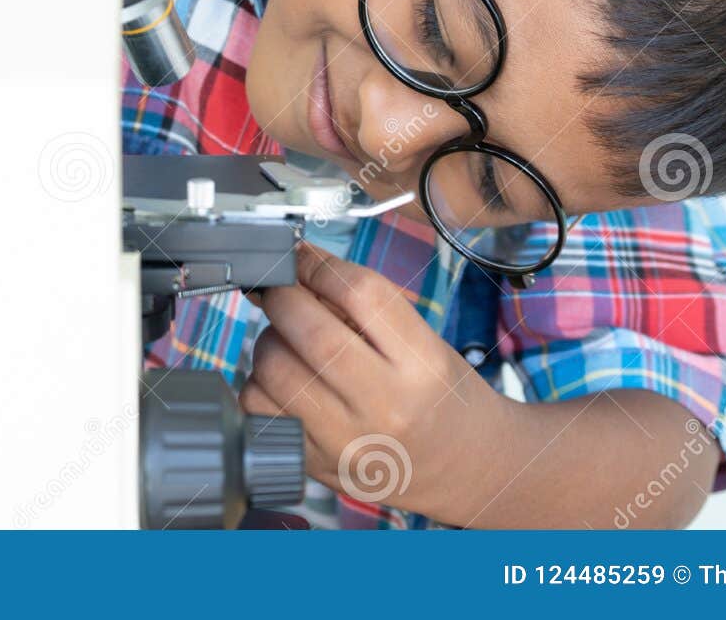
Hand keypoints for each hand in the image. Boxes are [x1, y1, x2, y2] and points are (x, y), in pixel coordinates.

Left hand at [240, 241, 503, 523]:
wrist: (466, 466)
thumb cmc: (439, 395)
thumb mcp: (421, 341)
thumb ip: (361, 308)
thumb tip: (294, 271)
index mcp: (422, 364)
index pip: (361, 295)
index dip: (319, 266)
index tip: (302, 258)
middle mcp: (386, 406)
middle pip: (311, 335)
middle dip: (282, 299)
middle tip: (281, 292)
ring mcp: (347, 442)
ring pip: (274, 374)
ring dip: (267, 343)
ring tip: (287, 342)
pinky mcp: (316, 465)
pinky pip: (260, 413)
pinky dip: (259, 386)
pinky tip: (284, 383)